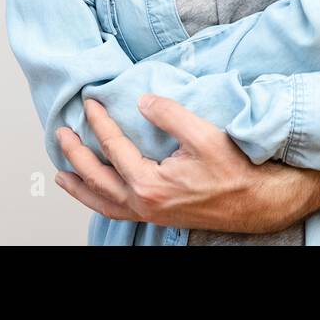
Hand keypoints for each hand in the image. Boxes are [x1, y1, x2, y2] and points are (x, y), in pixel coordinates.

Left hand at [52, 96, 310, 232]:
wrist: (258, 201)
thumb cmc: (236, 170)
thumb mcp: (204, 135)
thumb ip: (170, 115)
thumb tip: (144, 102)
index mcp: (149, 183)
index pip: (114, 148)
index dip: (99, 122)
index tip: (89, 103)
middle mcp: (143, 203)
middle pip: (97, 177)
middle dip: (76, 154)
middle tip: (61, 133)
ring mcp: (149, 213)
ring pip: (102, 202)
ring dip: (80, 185)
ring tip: (62, 174)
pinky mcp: (158, 216)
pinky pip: (117, 212)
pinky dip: (99, 202)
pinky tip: (97, 194)